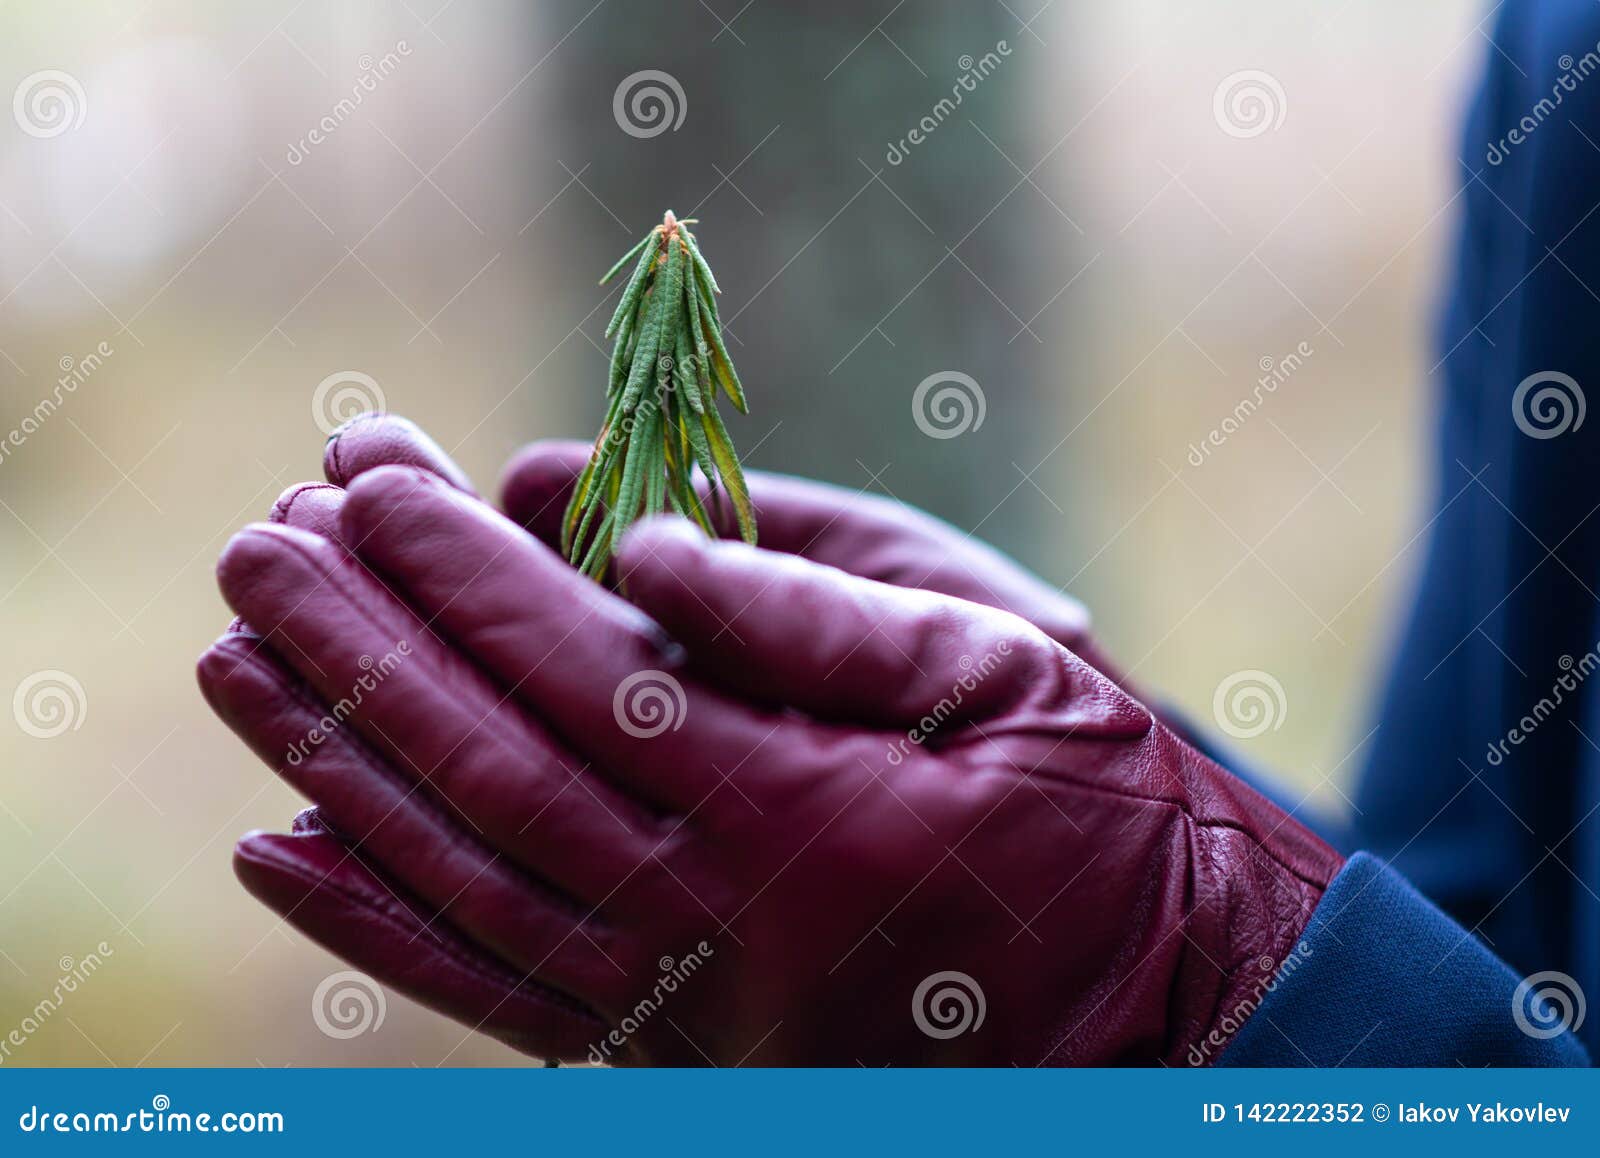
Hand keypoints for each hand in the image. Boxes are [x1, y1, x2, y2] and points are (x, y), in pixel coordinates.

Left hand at [204, 465, 1341, 1064]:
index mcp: (809, 816)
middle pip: (488, 769)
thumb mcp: (1006, 674)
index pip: (583, 673)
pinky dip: (375, 922)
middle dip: (361, 642)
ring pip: (461, 878)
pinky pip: (490, 988)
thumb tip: (635, 545)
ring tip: (239, 656)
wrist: (1150, 1009)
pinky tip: (280, 846)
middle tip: (258, 538)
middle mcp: (719, 928)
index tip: (369, 479)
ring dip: (335, 760)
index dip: (463, 572)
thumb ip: (813, 612)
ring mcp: (681, 1008)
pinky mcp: (666, 1053)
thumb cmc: (1093, 813)